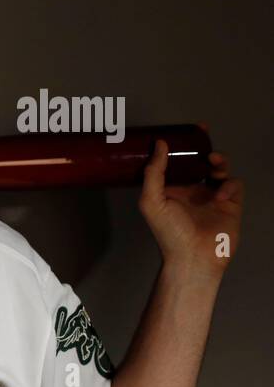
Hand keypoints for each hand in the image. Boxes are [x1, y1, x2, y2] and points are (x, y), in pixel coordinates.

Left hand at [138, 140, 242, 278]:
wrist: (194, 257)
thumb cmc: (169, 233)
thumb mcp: (151, 200)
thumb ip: (154, 172)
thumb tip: (158, 145)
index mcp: (172, 189)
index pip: (175, 161)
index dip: (179, 145)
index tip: (181, 129)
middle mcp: (192, 190)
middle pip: (200, 160)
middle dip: (203, 145)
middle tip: (203, 131)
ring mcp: (212, 196)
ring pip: (220, 168)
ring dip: (218, 160)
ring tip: (213, 160)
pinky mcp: (231, 204)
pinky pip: (235, 184)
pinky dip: (230, 185)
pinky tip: (220, 195)